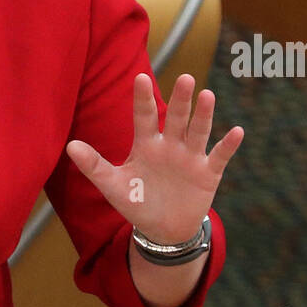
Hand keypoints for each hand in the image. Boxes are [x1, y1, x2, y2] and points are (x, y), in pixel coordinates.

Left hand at [65, 73, 243, 243]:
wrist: (162, 229)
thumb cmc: (137, 201)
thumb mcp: (113, 186)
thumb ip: (94, 166)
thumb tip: (69, 146)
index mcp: (146, 144)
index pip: (144, 116)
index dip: (142, 98)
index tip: (140, 77)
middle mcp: (170, 145)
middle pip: (176, 118)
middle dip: (180, 100)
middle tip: (185, 79)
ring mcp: (190, 157)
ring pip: (198, 131)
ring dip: (203, 115)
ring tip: (207, 96)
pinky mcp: (208, 173)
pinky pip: (219, 156)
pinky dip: (227, 146)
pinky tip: (236, 131)